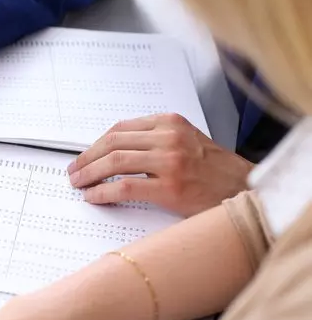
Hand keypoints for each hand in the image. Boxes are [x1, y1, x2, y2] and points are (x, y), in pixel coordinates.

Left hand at [68, 113, 253, 216]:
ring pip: (115, 162)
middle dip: (86, 158)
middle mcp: (169, 137)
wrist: (245, 190)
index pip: (120, 129)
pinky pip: (124, 186)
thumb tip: (112, 153)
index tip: (82, 156)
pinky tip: (93, 196)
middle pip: (113, 143)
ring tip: (78, 184)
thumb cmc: (214, 170)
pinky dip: (103, 191)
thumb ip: (154, 140)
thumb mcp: (186, 141)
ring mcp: (170, 161)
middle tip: (73, 172)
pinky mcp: (170, 187)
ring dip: (89, 174)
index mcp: (170, 122)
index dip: (95, 144)